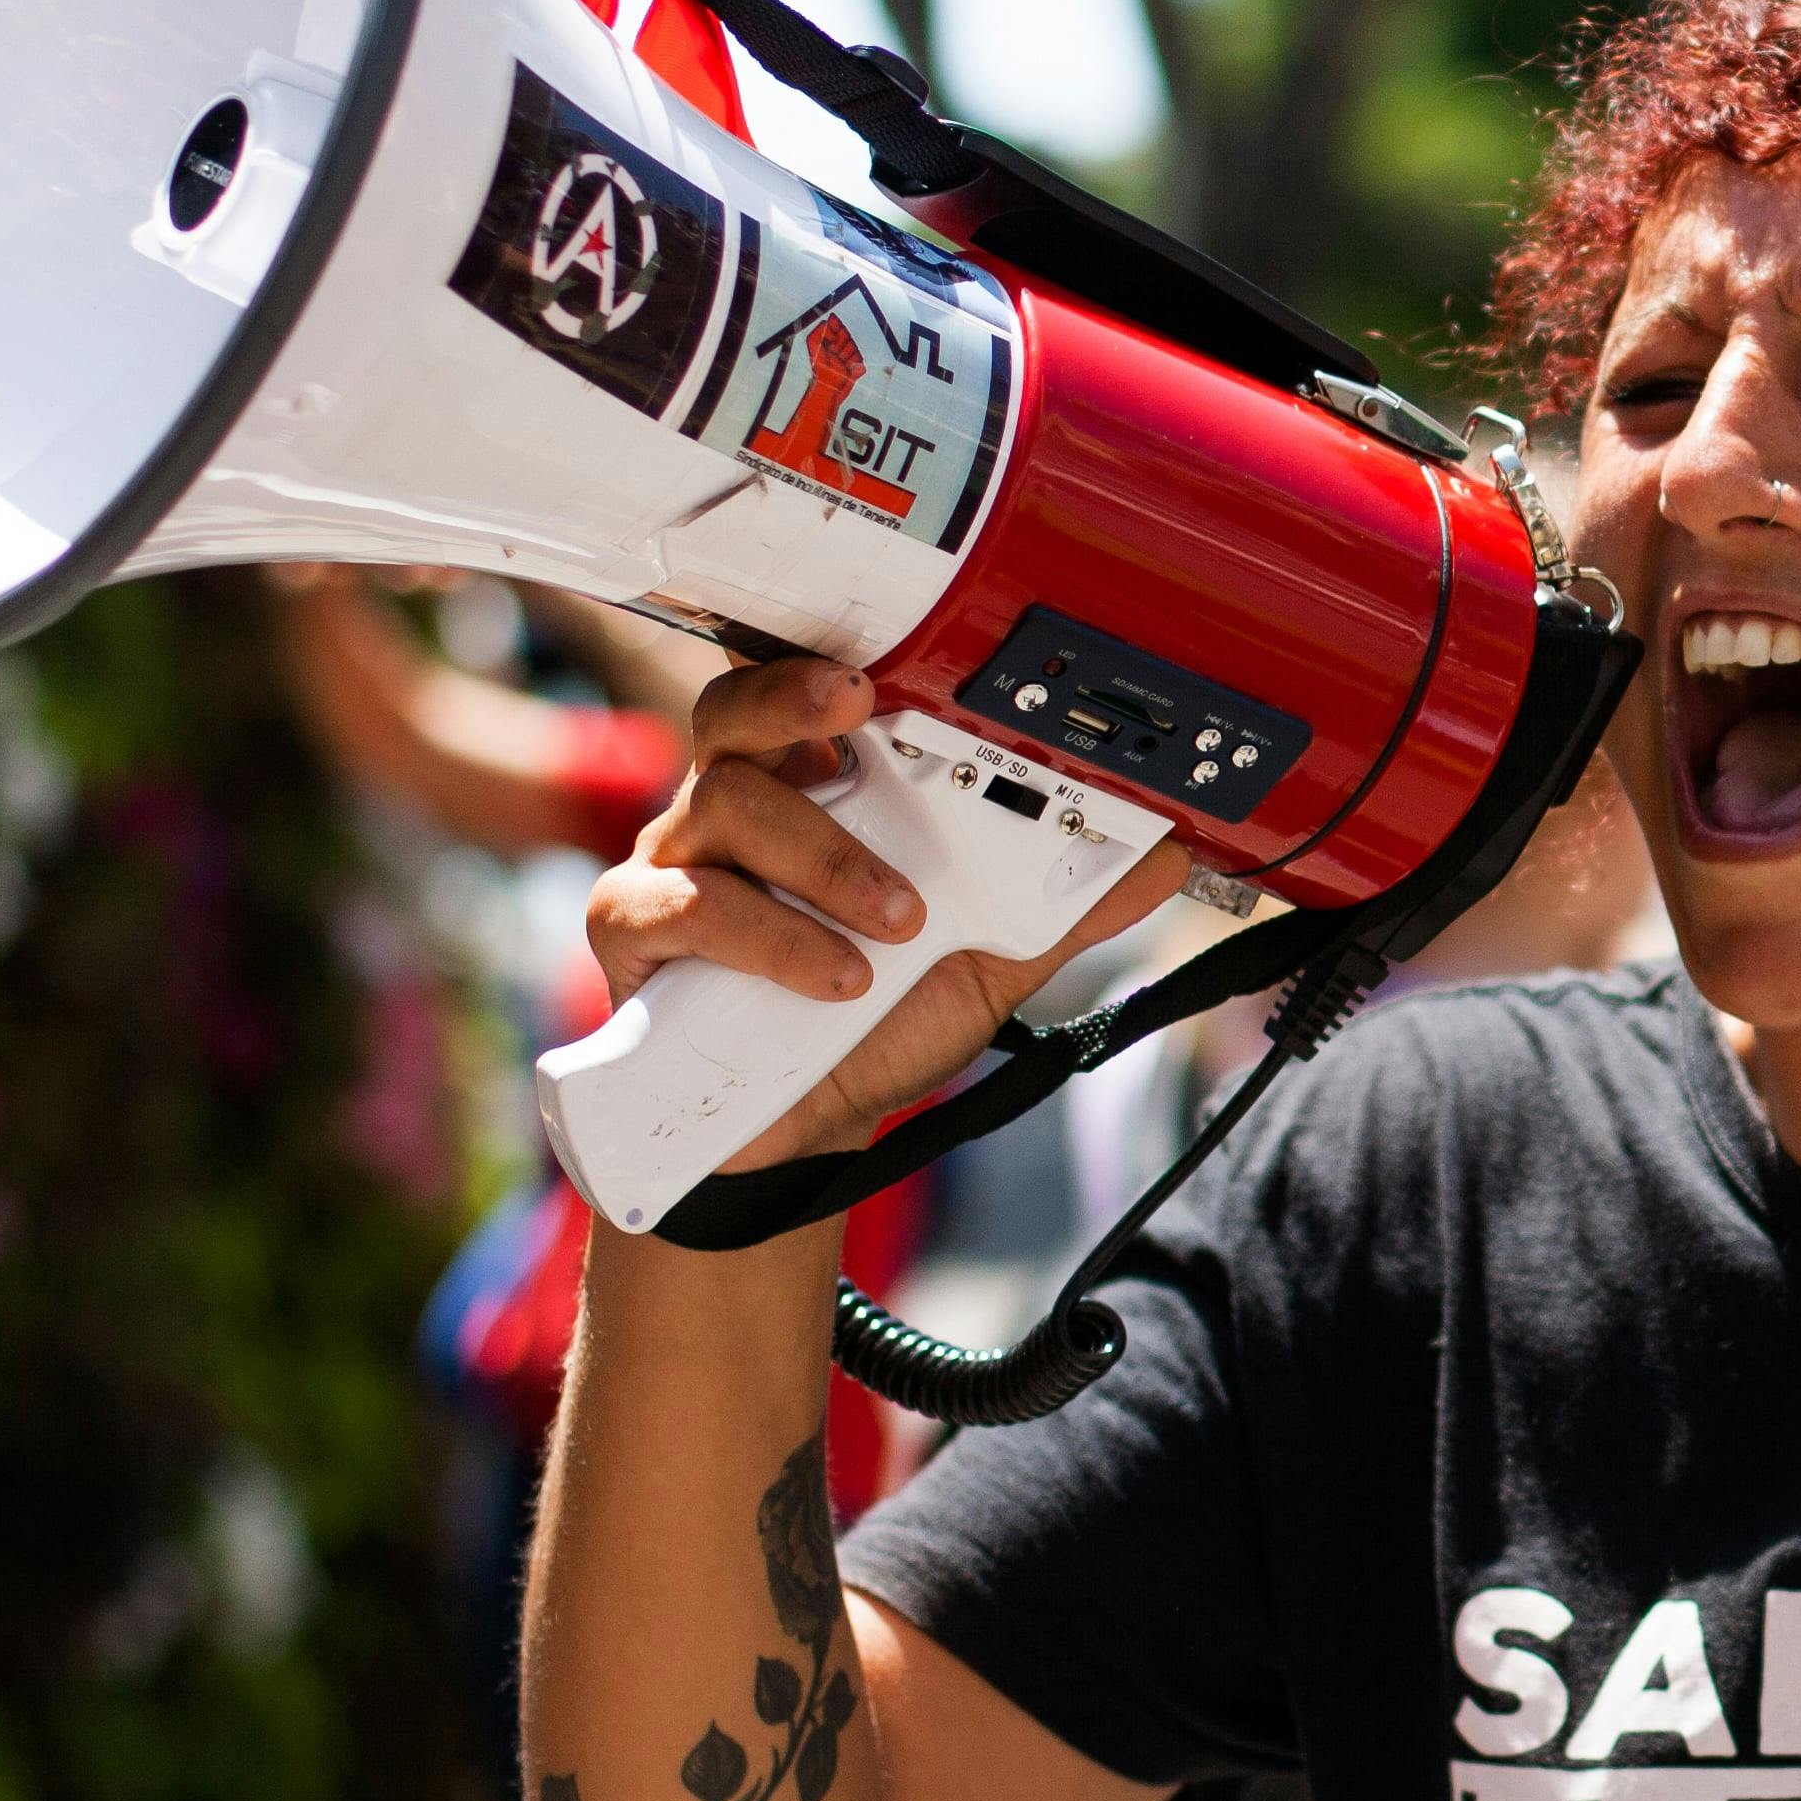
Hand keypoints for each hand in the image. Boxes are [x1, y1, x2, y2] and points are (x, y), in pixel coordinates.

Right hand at [582, 658, 1186, 1173]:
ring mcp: (676, 865)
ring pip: (725, 804)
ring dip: (823, 857)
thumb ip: (1063, 905)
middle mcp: (735, 811)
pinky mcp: (635, 933)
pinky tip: (836, 980)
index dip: (831, 668)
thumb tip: (1165, 854)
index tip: (879, 670)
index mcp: (813, 794)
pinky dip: (771, 938)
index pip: (807, 698)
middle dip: (794, 698)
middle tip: (857, 708)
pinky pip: (686, 906)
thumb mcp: (986, 960)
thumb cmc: (879, 1024)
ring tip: (897, 925)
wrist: (811, 1131)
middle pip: (735, 710)